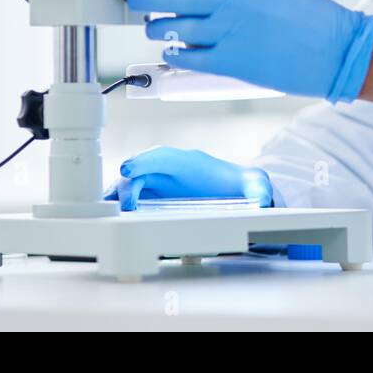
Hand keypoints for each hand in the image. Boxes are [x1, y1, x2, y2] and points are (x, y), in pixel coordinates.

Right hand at [104, 146, 272, 210]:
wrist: (235, 190)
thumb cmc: (238, 184)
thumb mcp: (253, 184)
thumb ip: (258, 188)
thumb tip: (262, 197)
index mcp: (188, 162)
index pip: (162, 156)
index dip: (144, 161)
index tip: (128, 170)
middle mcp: (168, 170)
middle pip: (140, 172)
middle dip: (128, 185)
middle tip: (125, 206)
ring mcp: (158, 183)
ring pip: (130, 185)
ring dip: (118, 197)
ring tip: (110, 212)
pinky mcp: (152, 197)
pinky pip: (130, 198)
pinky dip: (119, 205)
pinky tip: (110, 215)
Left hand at [126, 0, 372, 102]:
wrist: (336, 48)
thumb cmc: (315, 17)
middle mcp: (230, 5)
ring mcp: (229, 34)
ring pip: (177, 28)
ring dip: (158, 27)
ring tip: (152, 27)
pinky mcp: (231, 63)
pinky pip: (191, 57)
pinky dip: (176, 53)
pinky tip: (172, 51)